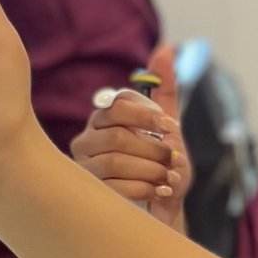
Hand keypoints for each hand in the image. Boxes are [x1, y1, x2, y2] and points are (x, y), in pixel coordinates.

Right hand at [72, 42, 191, 229]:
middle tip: (173, 160)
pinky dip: (144, 188)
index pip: (116, 104)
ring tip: (167, 178)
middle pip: (116, 136)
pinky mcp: (89, 194)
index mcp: (104, 119)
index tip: (171, 129)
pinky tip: (159, 192)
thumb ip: (165, 89)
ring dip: (150, 170)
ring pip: (114, 161)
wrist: (163, 209)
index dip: (146, 115)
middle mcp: (87, 140)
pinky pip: (113, 187)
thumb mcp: (170, 127)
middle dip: (153, 149)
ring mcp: (84, 167)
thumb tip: (166, 48)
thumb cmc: (163, 167)